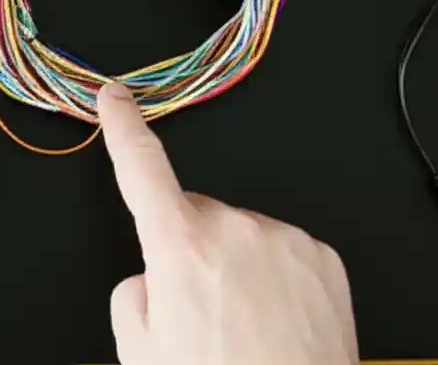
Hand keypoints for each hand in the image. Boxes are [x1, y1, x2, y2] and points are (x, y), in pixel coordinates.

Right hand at [99, 83, 357, 364]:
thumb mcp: (139, 350)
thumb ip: (132, 294)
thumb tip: (152, 280)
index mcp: (181, 246)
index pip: (141, 166)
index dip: (122, 126)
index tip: (114, 98)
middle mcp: (236, 231)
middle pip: (193, 215)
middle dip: (188, 249)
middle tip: (197, 309)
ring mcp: (285, 241)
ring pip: (240, 235)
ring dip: (234, 266)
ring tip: (242, 326)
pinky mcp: (323, 258)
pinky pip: (281, 251)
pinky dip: (273, 277)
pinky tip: (273, 322)